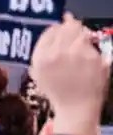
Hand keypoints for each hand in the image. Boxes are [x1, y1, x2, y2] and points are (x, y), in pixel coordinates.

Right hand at [31, 14, 107, 134]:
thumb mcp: (39, 72)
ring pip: (82, 34)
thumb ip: (42, 51)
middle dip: (71, 26)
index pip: (51, 31)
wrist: (76, 108)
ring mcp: (80, 56)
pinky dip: (91, 49)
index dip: (56, 27)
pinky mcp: (96, 60)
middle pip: (67, 28)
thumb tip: (53, 29)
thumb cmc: (57, 92)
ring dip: (82, 35)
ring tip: (79, 45)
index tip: (60, 27)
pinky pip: (94, 47)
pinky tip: (86, 60)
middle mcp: (60, 54)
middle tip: (72, 26)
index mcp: (42, 57)